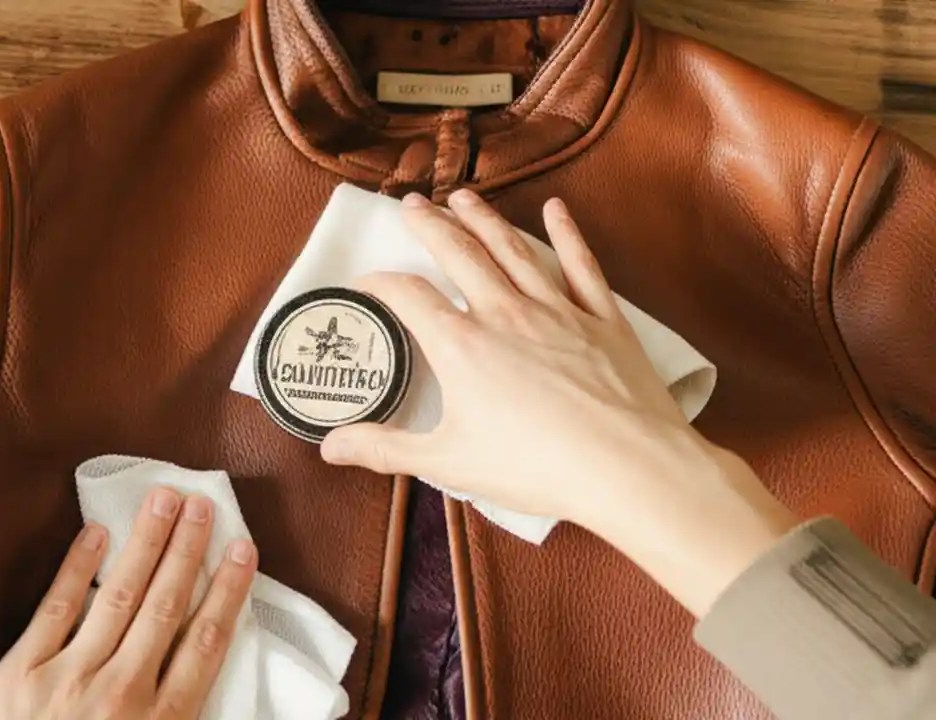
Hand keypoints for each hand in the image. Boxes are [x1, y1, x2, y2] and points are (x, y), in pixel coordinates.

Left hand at [0, 488, 257, 718]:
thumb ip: (181, 719)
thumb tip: (210, 671)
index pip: (205, 643)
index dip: (227, 591)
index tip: (242, 549)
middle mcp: (122, 694)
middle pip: (166, 606)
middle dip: (188, 550)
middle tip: (203, 503)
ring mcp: (69, 679)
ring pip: (118, 596)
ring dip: (145, 544)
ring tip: (163, 499)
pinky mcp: (20, 674)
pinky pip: (54, 609)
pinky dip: (76, 568)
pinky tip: (96, 533)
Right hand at [320, 190, 795, 615]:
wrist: (628, 467)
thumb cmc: (536, 467)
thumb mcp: (448, 463)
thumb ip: (385, 449)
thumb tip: (329, 447)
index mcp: (462, 346)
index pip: (408, 296)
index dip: (380, 283)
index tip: (365, 282)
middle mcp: (505, 313)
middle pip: (459, 253)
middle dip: (430, 225)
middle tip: (411, 204)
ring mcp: (557, 310)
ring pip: (512, 249)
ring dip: (484, 219)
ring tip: (462, 197)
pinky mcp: (603, 319)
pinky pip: (581, 265)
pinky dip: (568, 234)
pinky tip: (556, 210)